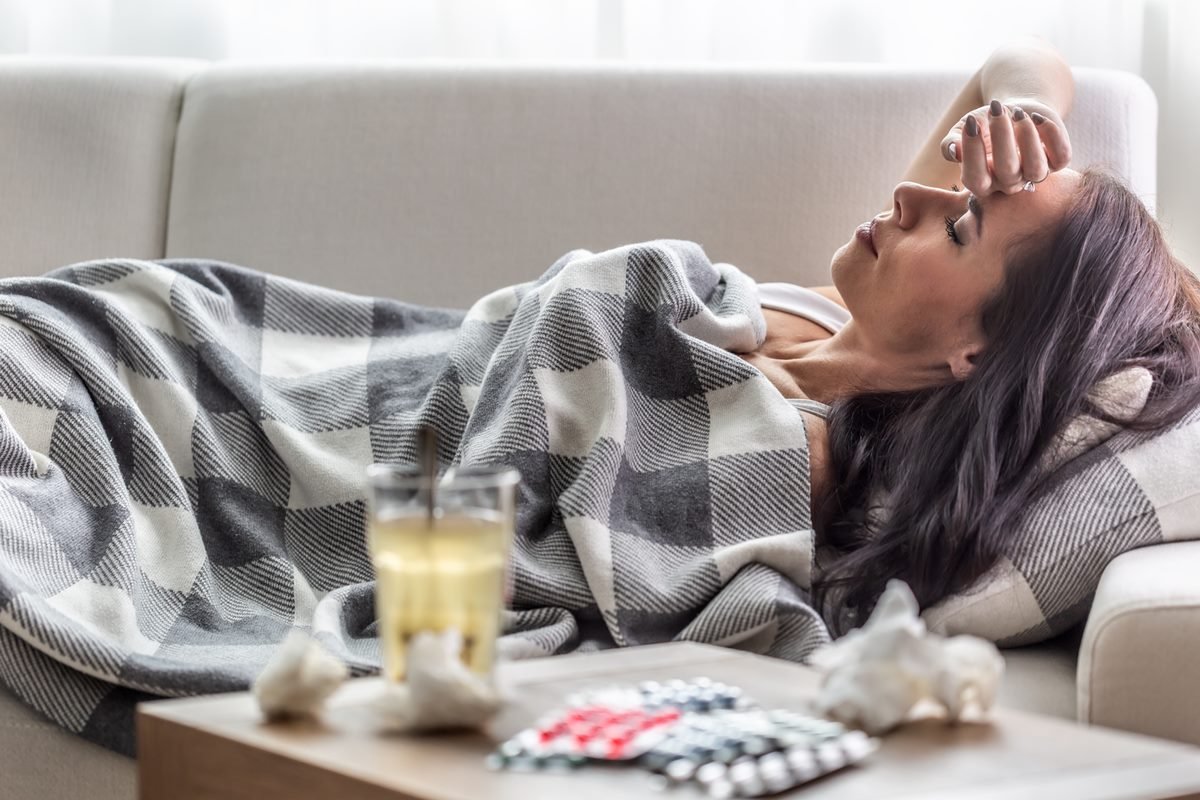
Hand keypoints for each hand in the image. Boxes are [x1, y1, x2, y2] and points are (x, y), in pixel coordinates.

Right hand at [939, 98, 1071, 195]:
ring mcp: (1034, 175)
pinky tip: (1037, 117)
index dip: (972, 153)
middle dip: (1001, 137)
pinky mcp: (1057, 161)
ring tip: (1017, 113)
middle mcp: (1008, 183)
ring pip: (1036, 169)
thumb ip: (951, 142)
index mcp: (982, 182)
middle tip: (995, 108)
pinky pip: (1061, 156)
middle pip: (1008, 173)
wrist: (1013, 112)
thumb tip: (951, 150)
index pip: (976, 179)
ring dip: (1028, 137)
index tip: (970, 122)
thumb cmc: (983, 125)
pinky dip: (1051, 134)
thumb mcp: (963, 131)